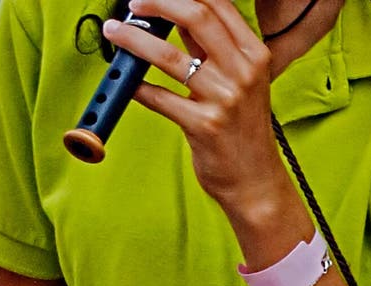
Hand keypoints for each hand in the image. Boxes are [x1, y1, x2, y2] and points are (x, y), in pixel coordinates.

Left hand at [102, 0, 290, 216]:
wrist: (255, 181)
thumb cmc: (243, 133)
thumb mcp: (238, 84)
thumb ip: (211, 50)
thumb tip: (175, 16)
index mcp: (254, 55)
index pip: (218, 4)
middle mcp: (243, 73)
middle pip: (196, 15)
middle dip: (157, 2)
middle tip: (134, 4)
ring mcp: (224, 99)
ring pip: (169, 55)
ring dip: (134, 40)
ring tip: (115, 34)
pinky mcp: (204, 126)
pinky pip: (160, 98)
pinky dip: (137, 87)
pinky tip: (126, 82)